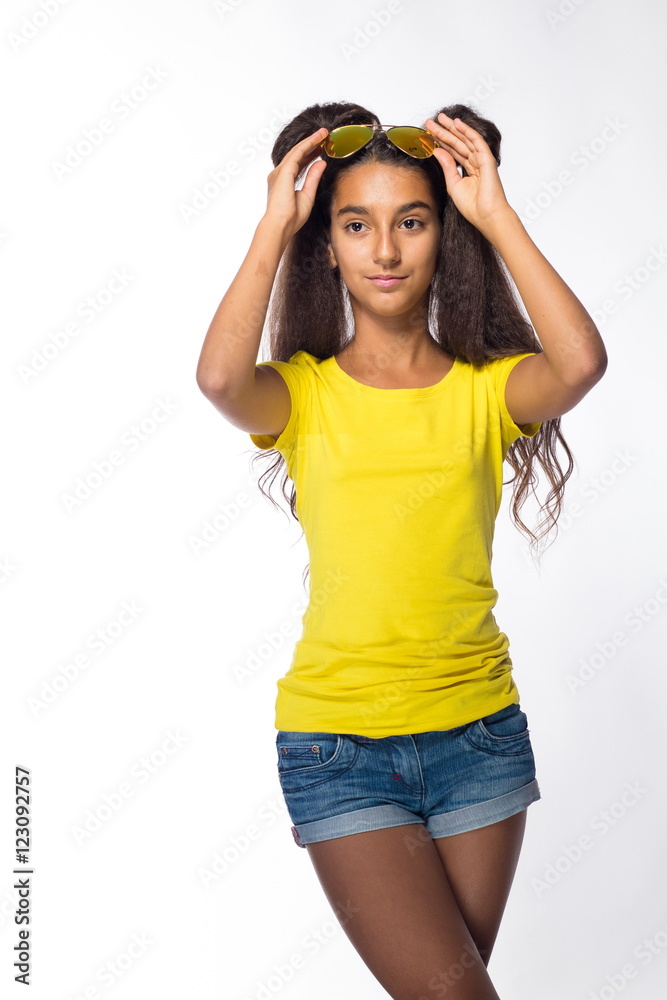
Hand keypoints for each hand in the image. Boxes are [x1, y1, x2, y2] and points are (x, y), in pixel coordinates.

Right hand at [264, 127, 328, 240]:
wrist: (281, 225)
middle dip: (311, 144)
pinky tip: (318, 139)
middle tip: (323, 136)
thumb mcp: (307, 195)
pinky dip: (308, 144)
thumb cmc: (292, 218)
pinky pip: (298, 153)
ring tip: (323, 133)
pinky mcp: (284, 171)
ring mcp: (280, 172)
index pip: (298, 164)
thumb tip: (321, 163)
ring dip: (311, 141)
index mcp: (283, 182)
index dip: (309, 155)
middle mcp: (279, 174)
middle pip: (297, 155)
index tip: (320, 149)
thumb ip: (313, 178)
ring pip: (298, 151)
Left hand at [423, 113, 512, 233]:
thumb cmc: (473, 206)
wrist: (486, 216)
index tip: (428, 134)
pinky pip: (476, 141)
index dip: (440, 141)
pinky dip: (467, 131)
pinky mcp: (487, 159)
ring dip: (453, 128)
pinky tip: (457, 123)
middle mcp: (474, 162)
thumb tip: (437, 150)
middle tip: (431, 121)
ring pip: (464, 140)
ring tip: (440, 118)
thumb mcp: (453, 184)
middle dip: (443, 131)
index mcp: (468, 169)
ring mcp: (481, 160)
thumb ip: (447, 166)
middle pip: (456, 142)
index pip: (452, 151)